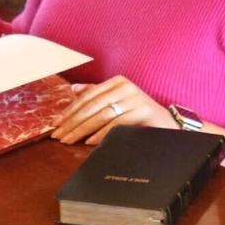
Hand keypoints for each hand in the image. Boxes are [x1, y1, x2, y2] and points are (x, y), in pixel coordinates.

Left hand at [51, 76, 177, 144]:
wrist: (168, 124)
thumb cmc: (139, 115)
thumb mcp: (117, 102)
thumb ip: (97, 94)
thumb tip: (73, 88)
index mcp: (116, 81)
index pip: (87, 97)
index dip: (70, 111)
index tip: (56, 124)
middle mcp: (125, 86)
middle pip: (92, 106)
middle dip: (72, 122)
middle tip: (58, 136)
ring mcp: (135, 97)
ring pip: (102, 115)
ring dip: (83, 130)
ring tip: (70, 140)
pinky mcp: (143, 110)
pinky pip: (117, 123)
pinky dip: (102, 133)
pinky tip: (90, 142)